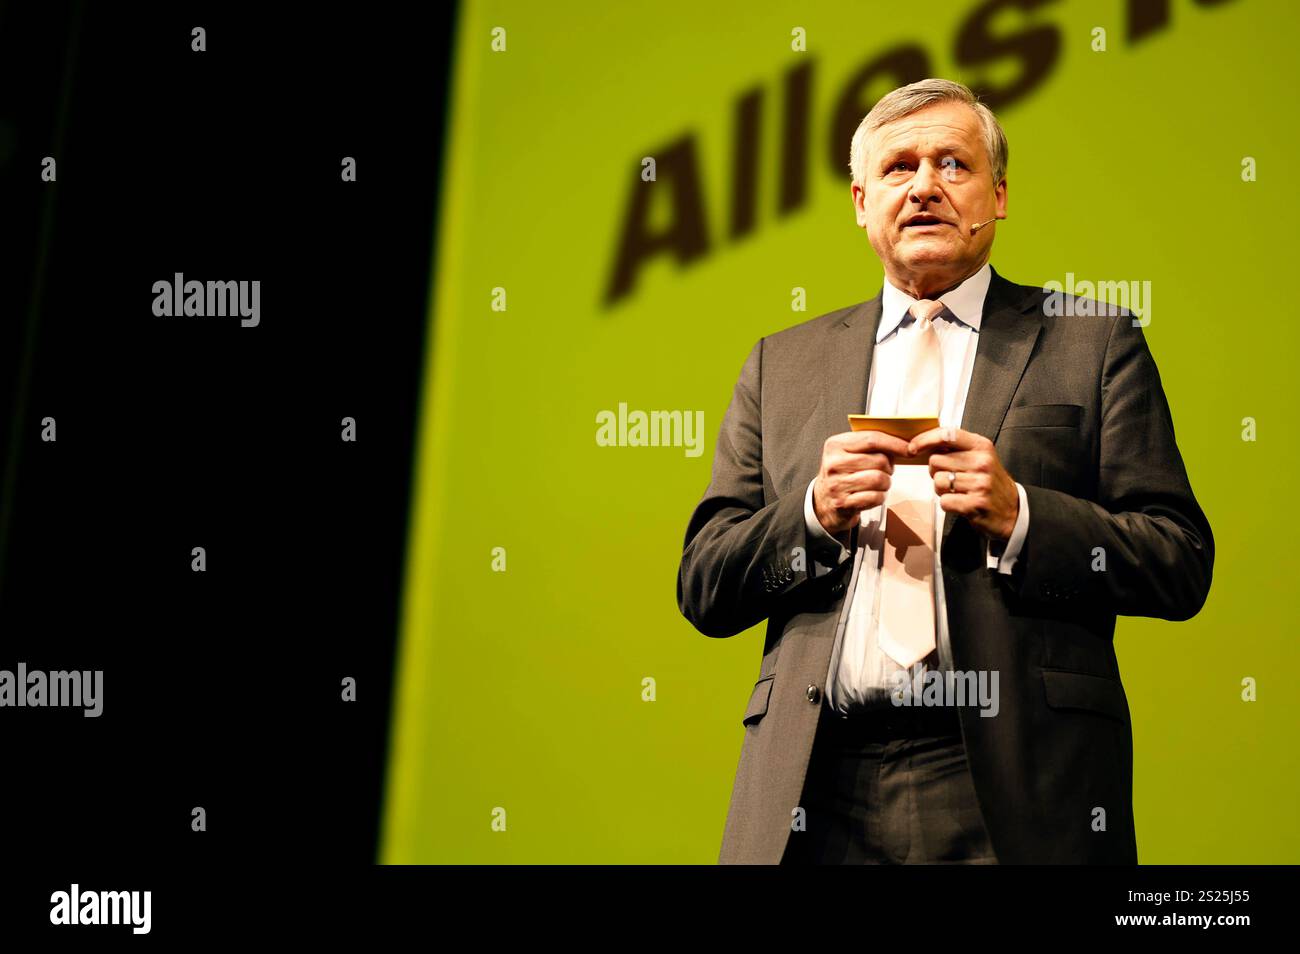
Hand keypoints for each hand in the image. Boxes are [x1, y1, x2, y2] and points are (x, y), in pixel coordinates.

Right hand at [812, 429, 911, 536]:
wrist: (823, 501)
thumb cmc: (841, 473)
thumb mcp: (847, 452)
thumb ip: (869, 444)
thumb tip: (903, 442)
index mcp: (835, 445)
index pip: (872, 439)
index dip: (895, 443)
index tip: (910, 448)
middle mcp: (834, 463)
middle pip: (879, 460)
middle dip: (889, 467)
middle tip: (884, 470)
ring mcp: (837, 484)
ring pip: (879, 479)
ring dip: (886, 483)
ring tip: (879, 483)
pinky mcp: (843, 503)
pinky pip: (875, 497)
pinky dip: (880, 497)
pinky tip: (872, 494)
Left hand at [908, 426, 1018, 540]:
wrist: (1013, 511)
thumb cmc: (989, 482)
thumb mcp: (979, 458)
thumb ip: (956, 449)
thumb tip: (921, 443)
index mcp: (981, 446)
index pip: (947, 434)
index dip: (925, 439)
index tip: (913, 448)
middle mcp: (982, 462)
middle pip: (935, 461)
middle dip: (936, 472)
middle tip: (951, 479)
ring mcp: (980, 483)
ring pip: (937, 482)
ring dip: (941, 490)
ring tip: (957, 491)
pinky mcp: (975, 504)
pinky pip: (944, 501)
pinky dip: (947, 504)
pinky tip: (960, 503)